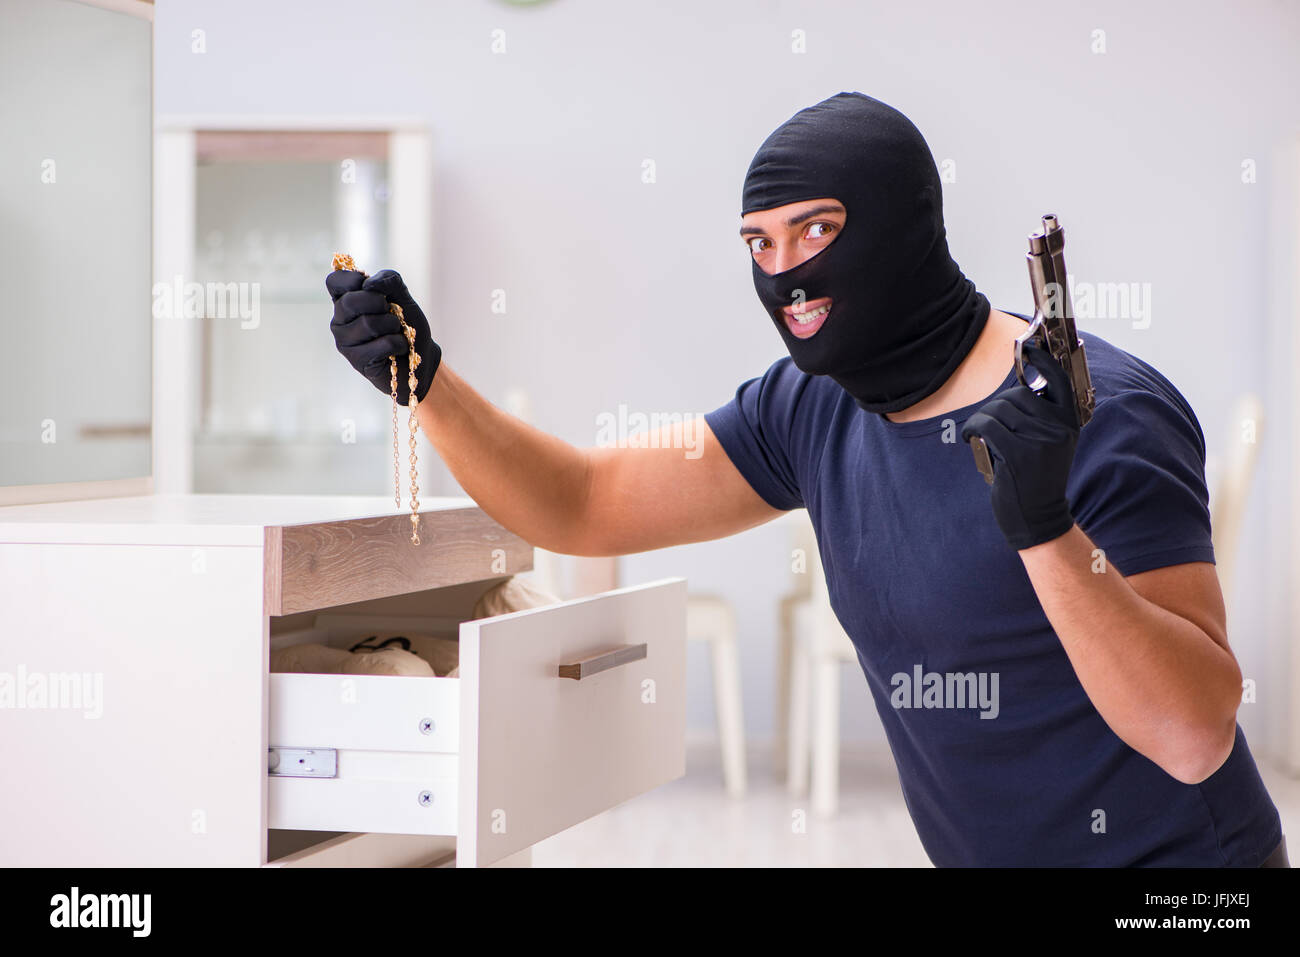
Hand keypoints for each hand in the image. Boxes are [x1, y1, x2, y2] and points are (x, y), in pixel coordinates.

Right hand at [326, 268, 440, 404]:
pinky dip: (399, 343)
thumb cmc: (406, 324)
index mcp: (344, 301)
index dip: (354, 279)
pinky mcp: (357, 361)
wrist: (422, 356)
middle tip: (391, 312)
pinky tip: (399, 348)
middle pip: (350, 302)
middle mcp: (339, 321)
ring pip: (369, 324)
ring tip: (396, 332)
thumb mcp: (402, 295)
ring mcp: (345, 342)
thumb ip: (388, 280)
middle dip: (379, 303)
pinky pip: (383, 344)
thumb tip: (368, 284)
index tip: (373, 289)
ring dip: (393, 325)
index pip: (334, 281)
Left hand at [961, 343, 1079, 549]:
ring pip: (998, 408)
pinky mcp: (1018, 454)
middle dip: (995, 407)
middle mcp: (1059, 428)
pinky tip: (971, 439)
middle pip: (1016, 395)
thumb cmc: (1035, 476)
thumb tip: (1020, 383)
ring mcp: (1040, 441)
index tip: (1028, 347)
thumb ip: (1040, 415)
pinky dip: (972, 429)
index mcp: (1070, 422)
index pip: (1060, 379)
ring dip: (981, 419)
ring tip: (980, 436)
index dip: (1044, 359)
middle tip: (989, 425)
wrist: (1038, 517)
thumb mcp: (1048, 442)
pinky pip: (986, 425)